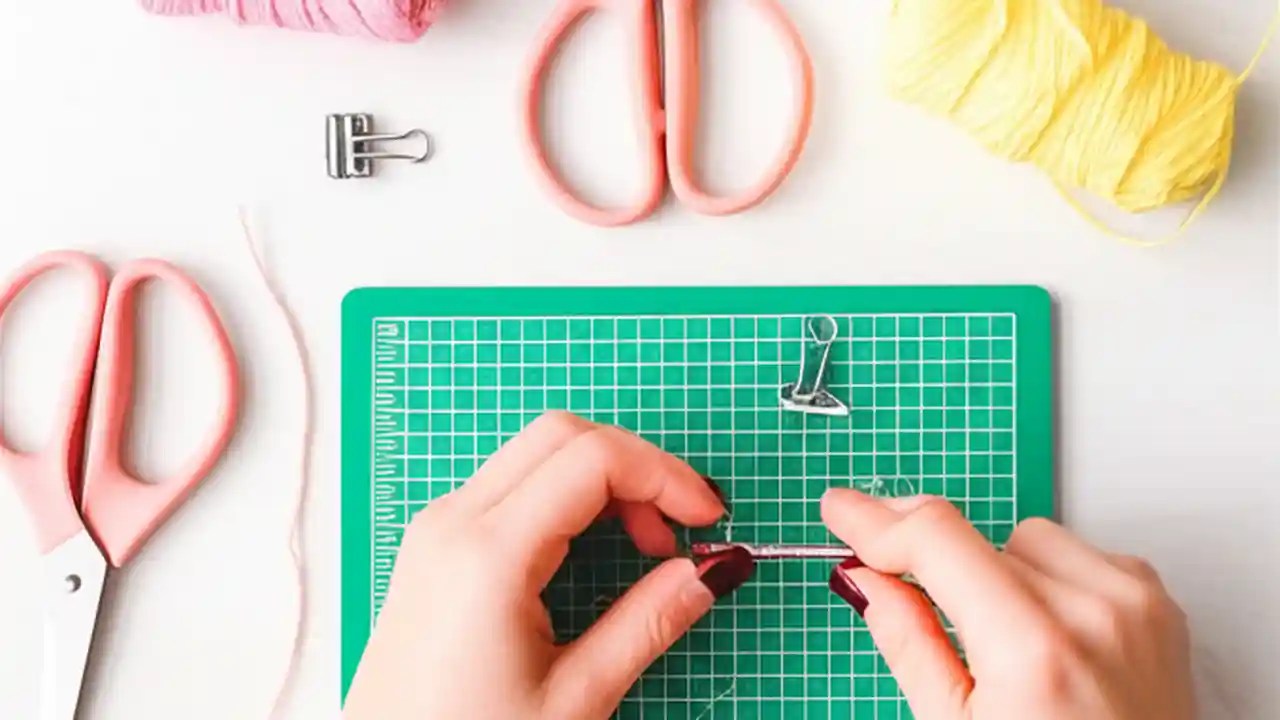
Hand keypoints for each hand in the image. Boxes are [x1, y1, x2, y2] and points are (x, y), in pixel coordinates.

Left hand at [342, 412, 754, 719]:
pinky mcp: (434, 548)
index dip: (665, 475)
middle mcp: (452, 523)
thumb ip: (647, 624)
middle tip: (681, 527)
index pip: (592, 458)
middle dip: (635, 467)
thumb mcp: (573, 699)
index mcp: (487, 554)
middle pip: (562, 435)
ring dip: (601, 480)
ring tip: (645, 547)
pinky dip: (565, 497)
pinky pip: (509, 486)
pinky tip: (593, 549)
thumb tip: (709, 573)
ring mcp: (436, 531)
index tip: (708, 516)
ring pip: (534, 454)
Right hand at [822, 489, 1192, 719]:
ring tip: (1000, 641)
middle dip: (934, 564)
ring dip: (997, 573)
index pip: (935, 539)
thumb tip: (867, 578)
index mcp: (1033, 649)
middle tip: (901, 588)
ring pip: (1027, 539)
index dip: (874, 520)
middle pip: (975, 537)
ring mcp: (1134, 602)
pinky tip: (1047, 636)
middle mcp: (1093, 610)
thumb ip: (907, 641)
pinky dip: (1050, 582)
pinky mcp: (1157, 602)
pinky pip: (1078, 556)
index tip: (843, 510)